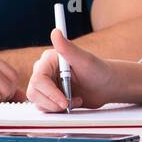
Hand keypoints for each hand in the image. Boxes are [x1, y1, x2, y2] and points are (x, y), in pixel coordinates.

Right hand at [25, 29, 141, 111]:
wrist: (107, 85)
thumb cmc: (99, 70)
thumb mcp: (85, 60)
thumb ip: (68, 48)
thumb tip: (56, 32)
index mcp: (48, 60)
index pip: (38, 80)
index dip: (50, 93)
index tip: (64, 102)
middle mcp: (44, 72)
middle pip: (34, 93)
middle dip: (52, 102)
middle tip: (68, 104)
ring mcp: (46, 85)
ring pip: (38, 102)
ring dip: (56, 107)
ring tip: (75, 100)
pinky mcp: (50, 96)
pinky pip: (45, 108)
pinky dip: (58, 110)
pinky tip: (73, 103)